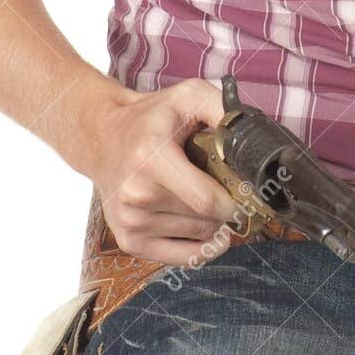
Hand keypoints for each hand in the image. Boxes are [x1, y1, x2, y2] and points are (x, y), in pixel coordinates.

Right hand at [79, 76, 245, 265]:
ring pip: (200, 237)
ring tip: (197, 194)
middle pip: (207, 220)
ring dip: (211, 220)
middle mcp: (137, 195)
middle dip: (224, 205)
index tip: (244, 190)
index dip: (235, 200)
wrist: (102, 136)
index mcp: (151, 158)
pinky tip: (200, 224)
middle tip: (218, 183)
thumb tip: (252, 135)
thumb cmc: (151, 117)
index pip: (207, 200)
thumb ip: (223, 109)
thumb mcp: (188, 96)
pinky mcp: (129, 241)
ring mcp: (130, 222)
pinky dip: (201, 245)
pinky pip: (184, 258)